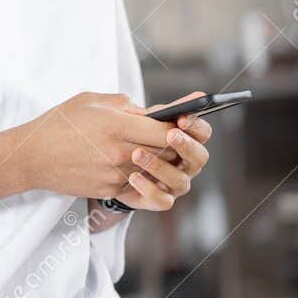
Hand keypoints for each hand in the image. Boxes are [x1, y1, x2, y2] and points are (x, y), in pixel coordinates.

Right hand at [17, 91, 193, 201]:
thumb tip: (152, 113)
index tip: (185, 120)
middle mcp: (120, 153)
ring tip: (151, 147)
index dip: (180, 125)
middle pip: (165, 152)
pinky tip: (130, 161)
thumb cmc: (59, 123)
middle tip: (175, 134)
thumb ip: (126, 106)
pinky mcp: (109, 190)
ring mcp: (115, 175)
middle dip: (173, 143)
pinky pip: (135, 182)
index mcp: (118, 126)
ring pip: (153, 170)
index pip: (166, 130)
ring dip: (157, 159)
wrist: (31, 157)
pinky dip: (138, 173)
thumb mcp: (92, 102)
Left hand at [101, 92, 212, 211]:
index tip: (182, 118)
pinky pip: (162, 201)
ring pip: (180, 180)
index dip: (196, 125)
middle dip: (186, 146)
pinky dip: (150, 189)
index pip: (202, 133)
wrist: (96, 161)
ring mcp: (173, 184)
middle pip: (199, 158)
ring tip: (137, 153)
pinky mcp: (156, 199)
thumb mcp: (138, 119)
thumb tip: (196, 95)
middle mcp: (184, 164)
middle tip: (169, 135)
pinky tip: (133, 176)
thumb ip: (163, 112)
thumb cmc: (121, 134)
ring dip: (161, 166)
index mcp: (185, 140)